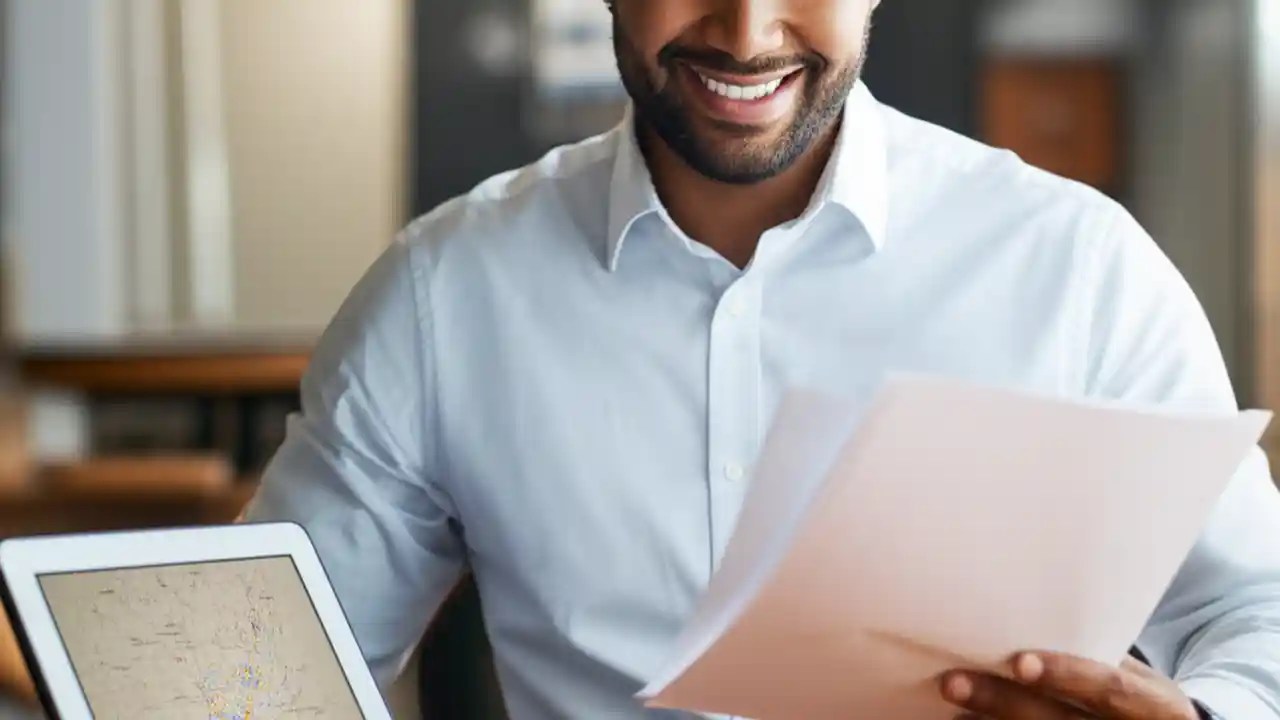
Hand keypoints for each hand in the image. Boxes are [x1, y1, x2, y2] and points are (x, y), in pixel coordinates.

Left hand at [940, 651, 1198, 719]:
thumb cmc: (1140, 699)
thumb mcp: (1138, 679)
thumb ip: (1098, 657)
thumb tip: (1028, 616)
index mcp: (1154, 705)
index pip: (1110, 688)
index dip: (1067, 675)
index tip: (1020, 662)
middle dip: (1005, 703)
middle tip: (953, 682)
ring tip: (951, 709)